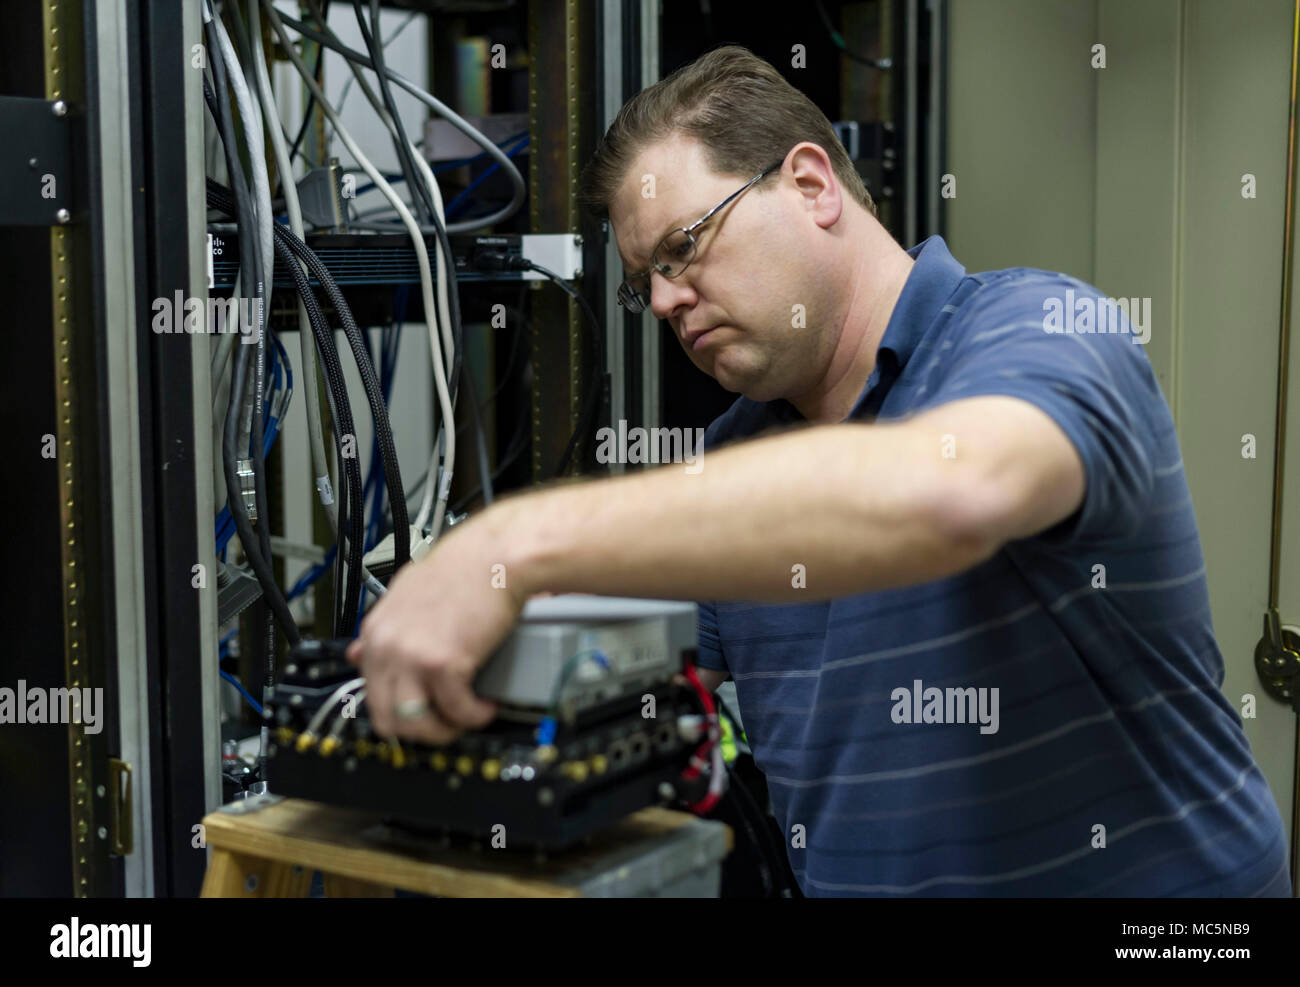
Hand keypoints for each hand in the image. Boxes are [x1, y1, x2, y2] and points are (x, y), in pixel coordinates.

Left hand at [345, 506, 529, 743]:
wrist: (494, 557)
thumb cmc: (462, 568)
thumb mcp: (407, 592)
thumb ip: (385, 628)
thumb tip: (356, 652)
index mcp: (375, 632)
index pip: (370, 694)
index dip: (400, 710)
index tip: (422, 711)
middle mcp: (387, 646)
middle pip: (387, 718)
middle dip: (419, 731)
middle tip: (445, 722)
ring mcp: (412, 657)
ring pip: (416, 724)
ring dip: (444, 730)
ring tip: (466, 716)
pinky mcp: (444, 664)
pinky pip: (458, 710)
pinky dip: (476, 714)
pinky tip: (487, 705)